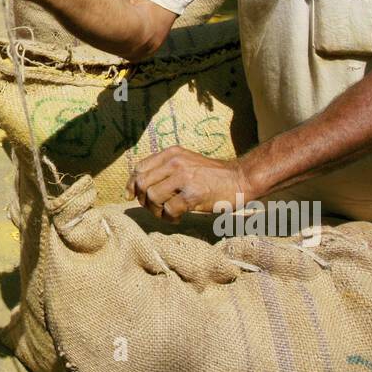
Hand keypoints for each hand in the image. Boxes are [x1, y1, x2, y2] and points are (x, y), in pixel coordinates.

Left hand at [125, 146, 251, 221]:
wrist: (240, 179)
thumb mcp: (186, 162)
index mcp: (171, 153)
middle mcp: (175, 162)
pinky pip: (169, 210)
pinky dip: (170, 218)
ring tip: (168, 213)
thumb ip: (165, 169)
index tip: (132, 196)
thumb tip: (138, 186)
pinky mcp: (193, 194)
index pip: (139, 168)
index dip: (132, 184)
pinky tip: (178, 218)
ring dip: (156, 211)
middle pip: (142, 183)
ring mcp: (184, 177)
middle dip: (143, 200)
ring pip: (152, 197)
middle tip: (155, 208)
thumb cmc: (212, 175)